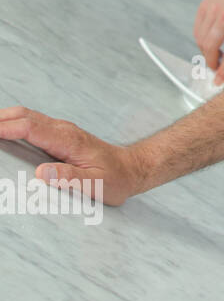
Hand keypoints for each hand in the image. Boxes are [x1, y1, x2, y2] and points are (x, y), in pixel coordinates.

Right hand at [0, 107, 143, 205]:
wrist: (133, 169)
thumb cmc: (116, 179)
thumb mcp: (98, 185)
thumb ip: (70, 178)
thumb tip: (41, 173)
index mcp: (68, 140)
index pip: (29, 128)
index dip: (3, 127)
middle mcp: (62, 130)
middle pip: (22, 116)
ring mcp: (60, 131)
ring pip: (24, 117)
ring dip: (1, 119)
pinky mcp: (58, 135)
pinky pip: (29, 124)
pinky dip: (10, 124)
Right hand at [194, 0, 223, 83]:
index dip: (223, 72)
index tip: (219, 82)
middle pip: (210, 47)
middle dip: (211, 63)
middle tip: (216, 68)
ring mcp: (213, 9)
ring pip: (201, 40)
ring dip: (207, 52)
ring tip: (218, 53)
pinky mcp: (204, 5)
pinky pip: (197, 30)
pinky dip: (202, 40)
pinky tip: (213, 40)